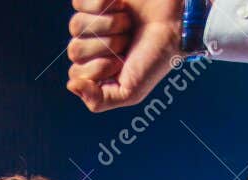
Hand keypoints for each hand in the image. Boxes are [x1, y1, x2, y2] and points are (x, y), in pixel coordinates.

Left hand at [67, 0, 183, 112]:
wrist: (176, 19)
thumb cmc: (156, 56)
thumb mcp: (132, 92)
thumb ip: (99, 101)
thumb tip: (71, 85)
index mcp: (97, 70)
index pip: (76, 73)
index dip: (100, 67)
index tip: (123, 62)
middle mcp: (92, 47)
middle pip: (74, 50)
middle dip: (106, 46)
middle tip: (128, 41)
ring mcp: (92, 22)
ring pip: (75, 26)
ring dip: (108, 25)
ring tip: (128, 23)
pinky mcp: (96, 0)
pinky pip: (78, 3)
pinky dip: (101, 4)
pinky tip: (120, 4)